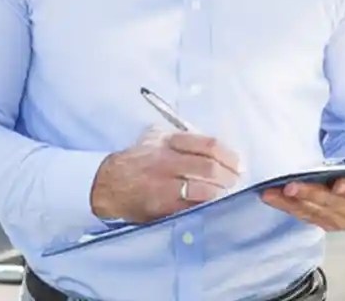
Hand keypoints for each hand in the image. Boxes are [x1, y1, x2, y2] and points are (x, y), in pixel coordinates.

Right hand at [90, 127, 241, 222]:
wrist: (107, 183)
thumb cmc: (137, 160)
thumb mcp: (154, 138)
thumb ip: (181, 137)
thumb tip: (214, 147)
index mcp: (168, 142)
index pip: (208, 145)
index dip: (228, 155)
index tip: (237, 163)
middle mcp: (167, 161)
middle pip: (210, 168)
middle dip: (229, 176)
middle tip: (235, 180)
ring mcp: (164, 185)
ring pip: (204, 190)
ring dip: (220, 193)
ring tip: (225, 193)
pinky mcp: (162, 206)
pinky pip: (192, 207)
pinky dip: (206, 206)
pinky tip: (211, 205)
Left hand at [260, 157, 344, 230]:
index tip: (340, 184)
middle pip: (334, 204)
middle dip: (314, 195)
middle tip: (295, 185)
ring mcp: (338, 219)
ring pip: (315, 211)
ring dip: (294, 201)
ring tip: (277, 190)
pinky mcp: (322, 221)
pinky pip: (302, 214)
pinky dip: (285, 206)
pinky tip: (269, 196)